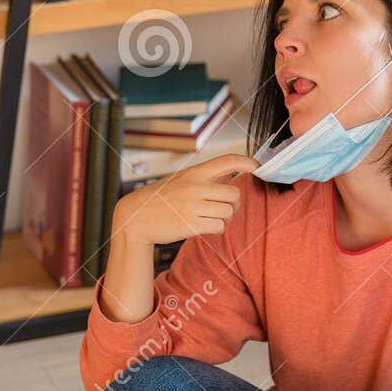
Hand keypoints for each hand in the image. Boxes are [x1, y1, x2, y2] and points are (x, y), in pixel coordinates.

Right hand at [111, 153, 257, 248]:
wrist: (135, 218)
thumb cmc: (160, 200)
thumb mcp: (179, 181)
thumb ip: (203, 178)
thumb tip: (231, 175)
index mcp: (193, 173)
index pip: (226, 161)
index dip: (245, 162)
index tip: (256, 166)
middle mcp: (195, 186)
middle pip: (234, 193)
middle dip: (234, 204)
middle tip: (225, 209)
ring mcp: (192, 205)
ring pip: (228, 212)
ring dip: (225, 218)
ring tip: (212, 219)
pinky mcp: (191, 224)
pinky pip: (219, 227)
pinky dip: (218, 229)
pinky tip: (207, 228)